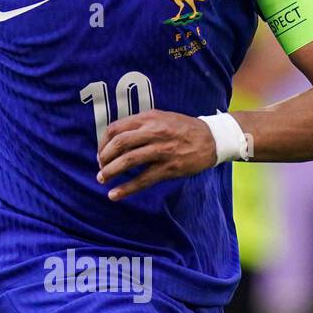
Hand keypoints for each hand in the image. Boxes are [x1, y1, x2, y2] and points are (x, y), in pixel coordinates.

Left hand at [97, 110, 216, 201]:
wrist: (212, 139)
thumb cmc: (184, 129)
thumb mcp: (162, 117)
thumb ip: (141, 124)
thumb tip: (117, 138)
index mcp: (149, 118)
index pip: (116, 128)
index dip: (103, 142)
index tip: (101, 153)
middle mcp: (154, 132)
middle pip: (119, 143)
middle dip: (104, 158)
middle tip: (100, 168)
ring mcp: (162, 150)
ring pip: (128, 161)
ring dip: (111, 172)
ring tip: (102, 179)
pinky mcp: (169, 168)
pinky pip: (143, 180)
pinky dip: (126, 189)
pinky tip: (115, 195)